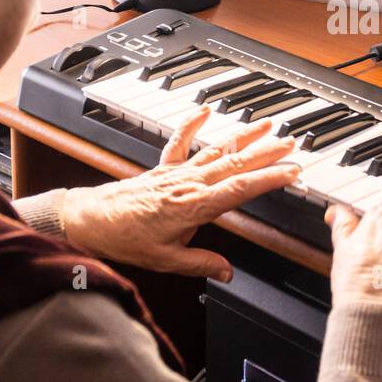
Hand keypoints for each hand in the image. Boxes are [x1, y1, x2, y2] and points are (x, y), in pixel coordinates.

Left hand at [58, 108, 299, 278]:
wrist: (89, 220)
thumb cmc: (123, 238)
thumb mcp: (165, 261)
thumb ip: (200, 264)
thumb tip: (227, 272)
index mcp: (194, 206)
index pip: (241, 188)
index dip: (270, 178)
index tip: (292, 172)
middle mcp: (188, 184)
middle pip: (236, 163)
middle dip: (267, 152)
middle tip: (292, 144)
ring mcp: (176, 173)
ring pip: (217, 149)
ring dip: (244, 136)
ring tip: (267, 125)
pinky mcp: (162, 168)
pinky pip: (180, 141)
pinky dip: (192, 123)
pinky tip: (205, 110)